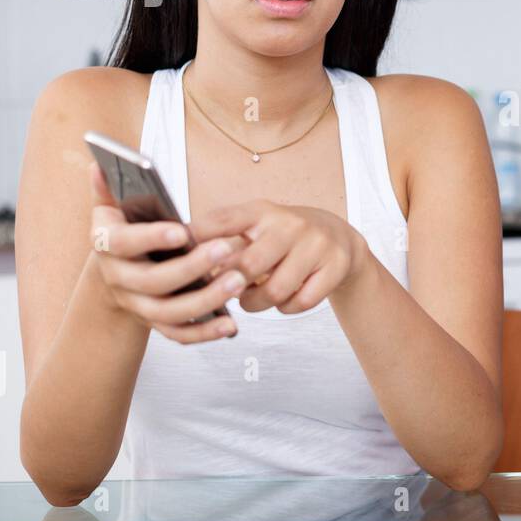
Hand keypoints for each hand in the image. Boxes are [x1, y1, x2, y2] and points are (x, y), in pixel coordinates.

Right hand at [87, 161, 249, 343]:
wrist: (113, 277)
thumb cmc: (122, 234)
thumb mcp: (110, 211)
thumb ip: (109, 189)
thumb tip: (100, 164)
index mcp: (108, 247)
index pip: (125, 243)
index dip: (152, 238)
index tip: (183, 230)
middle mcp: (120, 281)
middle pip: (154, 281)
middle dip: (192, 268)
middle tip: (226, 250)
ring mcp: (138, 305)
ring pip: (170, 311)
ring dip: (206, 300)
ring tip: (238, 282)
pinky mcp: (156, 323)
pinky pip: (179, 334)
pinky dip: (205, 332)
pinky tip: (231, 325)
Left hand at [188, 199, 369, 313]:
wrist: (340, 238)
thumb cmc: (285, 236)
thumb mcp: (256, 226)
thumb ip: (222, 240)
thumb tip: (183, 262)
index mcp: (263, 211)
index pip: (225, 220)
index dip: (199, 236)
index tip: (180, 251)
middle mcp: (291, 224)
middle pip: (250, 265)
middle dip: (232, 286)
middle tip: (226, 293)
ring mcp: (316, 245)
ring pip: (276, 290)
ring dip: (256, 304)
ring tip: (251, 300)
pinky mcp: (335, 266)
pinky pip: (301, 302)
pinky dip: (286, 308)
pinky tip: (282, 300)